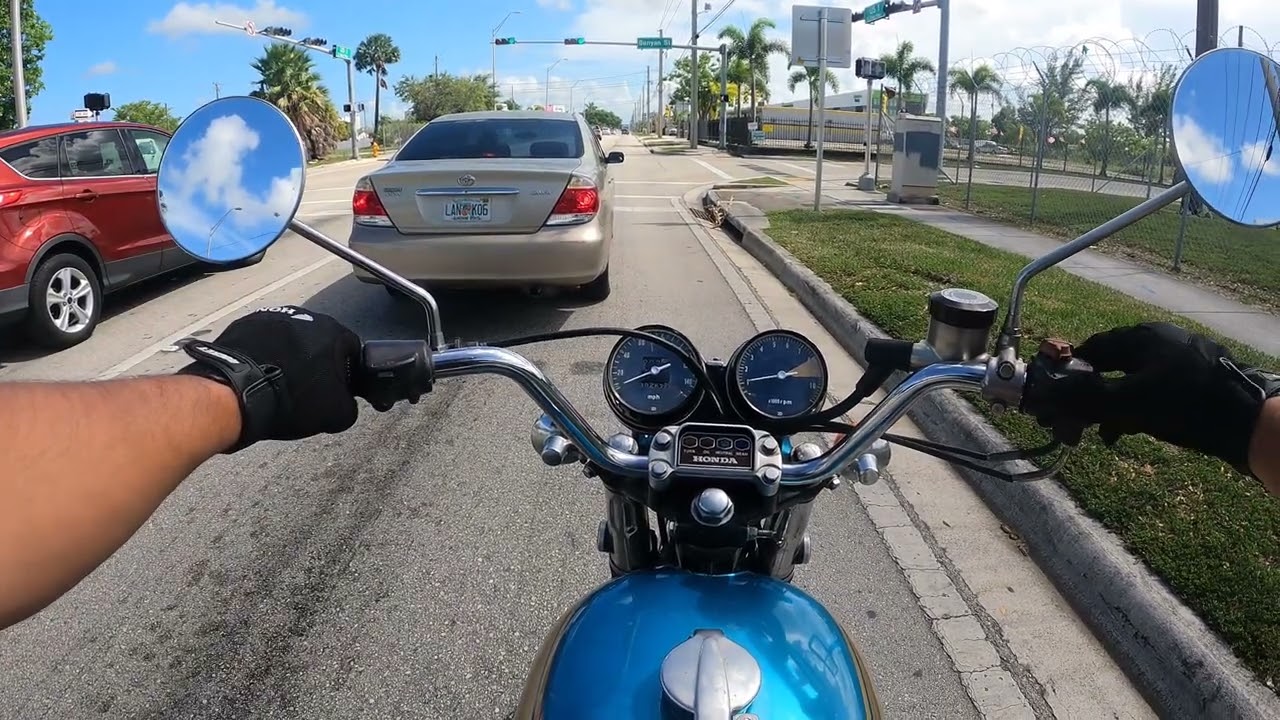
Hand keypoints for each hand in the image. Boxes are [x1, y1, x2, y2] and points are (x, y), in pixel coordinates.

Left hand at [177, 306, 361, 450]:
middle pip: (318, 340)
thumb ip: (350, 405)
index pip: (350, 349)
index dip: (345, 372)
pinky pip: (261, 339)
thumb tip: (345, 404)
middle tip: (304, 387)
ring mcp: (272, 316)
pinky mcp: (244, 323)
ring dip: (287, 355)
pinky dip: (262, 353)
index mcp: (333, 332)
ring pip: (289, 338)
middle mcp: (305, 315)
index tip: (334, 389)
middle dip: (314, 360)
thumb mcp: (337, 414)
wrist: (236, 394)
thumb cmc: (290, 398)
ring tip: (277, 381)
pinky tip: (257, 374)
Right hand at [1028, 322, 1279, 471]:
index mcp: (1142, 338)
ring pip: (1132, 378)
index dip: (1070, 373)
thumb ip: (1087, 399)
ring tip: (1105, 431)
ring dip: (1112, 403)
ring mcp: (1180, 357)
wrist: (1251, 421)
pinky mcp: (1195, 377)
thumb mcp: (1131, 404)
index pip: (1091, 348)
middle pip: (1111, 363)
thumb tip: (1047, 397)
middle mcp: (1160, 341)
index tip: (1057, 399)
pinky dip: (1136, 405)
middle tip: (1079, 420)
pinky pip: (1153, 387)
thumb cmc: (1187, 406)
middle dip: (1091, 393)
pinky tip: (1132, 427)